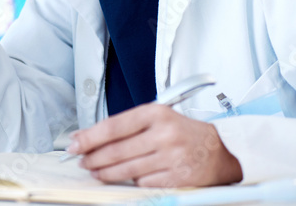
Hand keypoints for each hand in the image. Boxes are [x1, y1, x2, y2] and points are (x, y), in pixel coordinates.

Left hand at [68, 104, 242, 187]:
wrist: (220, 150)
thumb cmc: (184, 133)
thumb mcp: (157, 118)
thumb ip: (126, 126)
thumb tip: (90, 137)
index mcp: (156, 113)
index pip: (113, 127)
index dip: (89, 138)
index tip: (74, 144)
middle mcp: (164, 134)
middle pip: (116, 151)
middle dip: (93, 158)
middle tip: (82, 160)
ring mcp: (171, 157)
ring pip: (126, 169)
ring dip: (105, 172)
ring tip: (97, 171)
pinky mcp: (177, 178)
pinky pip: (142, 182)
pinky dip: (132, 180)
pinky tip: (128, 176)